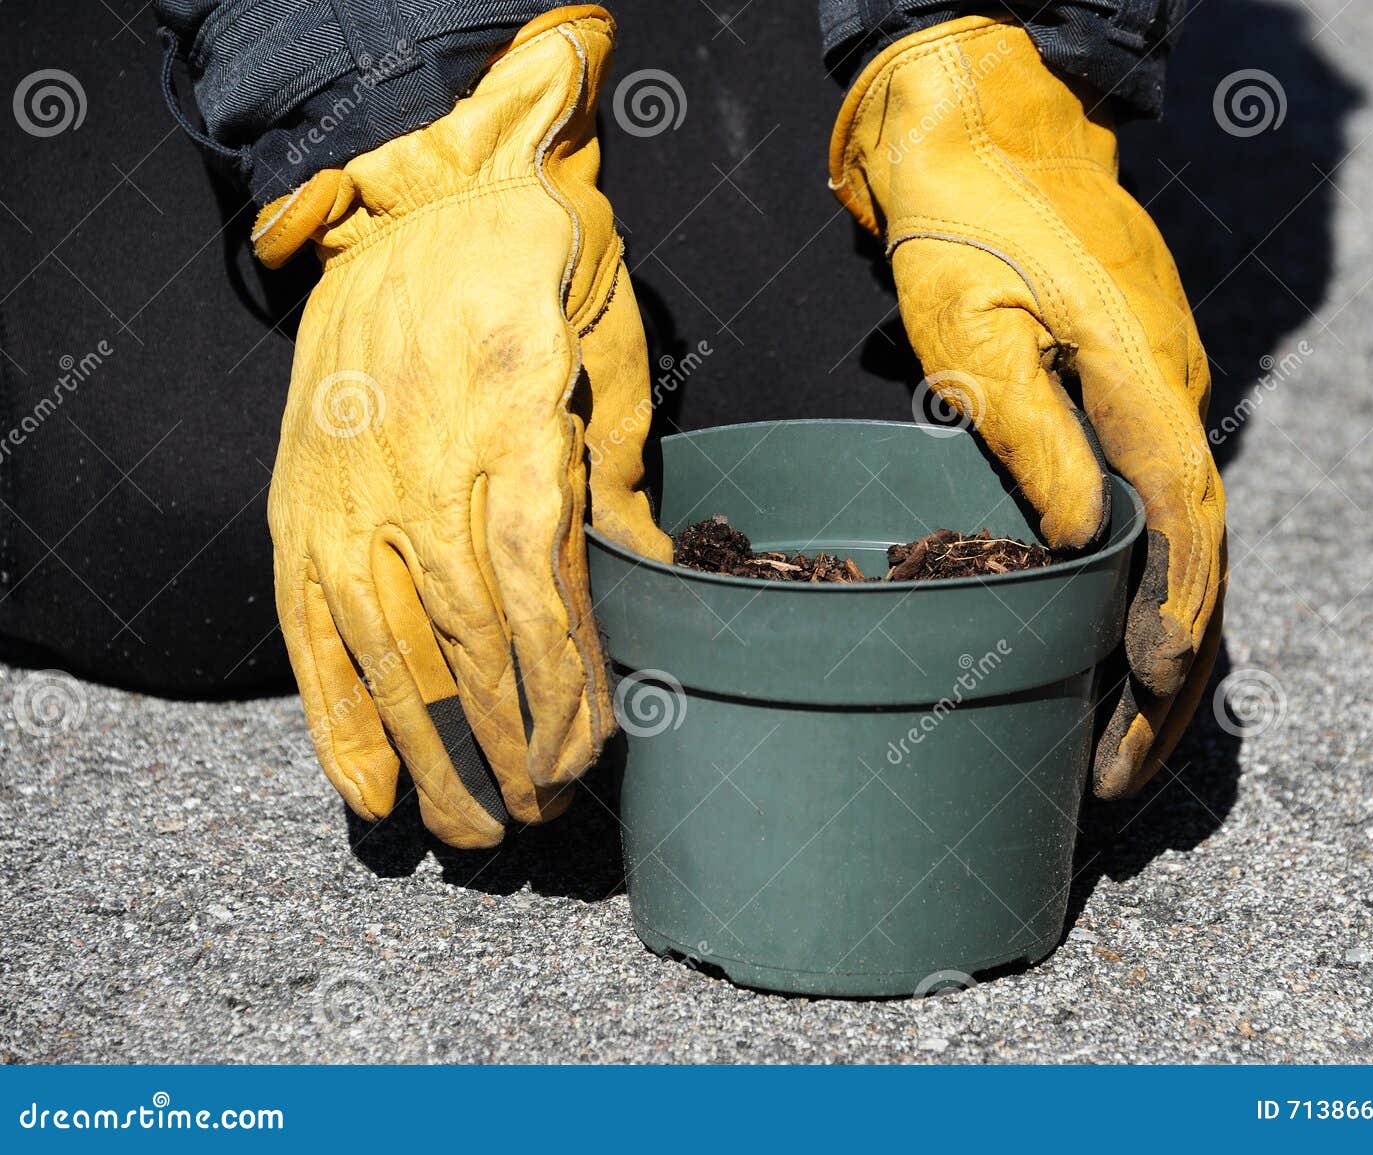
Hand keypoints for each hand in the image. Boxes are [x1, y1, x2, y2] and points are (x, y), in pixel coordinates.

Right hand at [259, 6, 668, 846]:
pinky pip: (318, 627)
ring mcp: (354, 489)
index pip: (539, 588)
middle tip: (542, 817)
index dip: (563, 687)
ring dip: (436, 753)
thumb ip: (621, 488)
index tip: (587, 759)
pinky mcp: (305, 503)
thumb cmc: (543, 288)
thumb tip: (658, 591)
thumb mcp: (609, 369)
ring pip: (393, 648)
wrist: (425, 208)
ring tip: (475, 830)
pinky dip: (340, 714)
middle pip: (467, 640)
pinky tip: (370, 789)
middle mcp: (424, 466)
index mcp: (517, 426)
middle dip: (508, 745)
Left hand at [830, 15, 1226, 796]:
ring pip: (1186, 541)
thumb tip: (1077, 548)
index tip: (1144, 707)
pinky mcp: (1136, 386)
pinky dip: (1150, 587)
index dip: (1171, 628)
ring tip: (1126, 740)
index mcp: (1144, 384)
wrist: (987, 114)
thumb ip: (1028, 435)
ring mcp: (1162, 389)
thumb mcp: (968, 324)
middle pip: (1200, 557)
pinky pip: (1162, 507)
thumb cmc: (960, 216)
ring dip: (1165, 643)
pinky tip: (1121, 642)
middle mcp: (1173, 394)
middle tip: (1121, 774)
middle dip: (1171, 674)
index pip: (1183, 531)